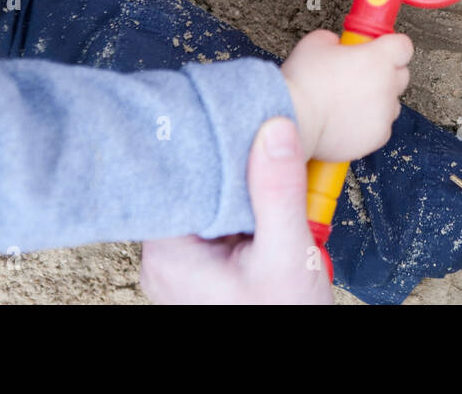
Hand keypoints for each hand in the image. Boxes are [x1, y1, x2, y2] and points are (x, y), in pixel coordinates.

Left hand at [139, 117, 332, 303]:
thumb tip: (273, 129)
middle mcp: (165, 261)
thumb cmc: (286, 314)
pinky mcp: (202, 266)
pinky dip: (237, 204)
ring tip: (259, 160)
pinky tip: (258, 194)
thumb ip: (278, 191)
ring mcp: (182, 264)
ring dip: (234, 184)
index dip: (198, 143)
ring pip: (203, 200)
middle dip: (223, 163)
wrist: (297, 347)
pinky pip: (213, 219)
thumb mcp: (289, 251)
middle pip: (188, 186)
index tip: (222, 115)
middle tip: (252, 133)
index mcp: (169, 255)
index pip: (170, 178)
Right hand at [282, 30, 412, 162]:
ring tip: (349, 101)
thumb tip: (337, 45)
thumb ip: (335, 40)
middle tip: (360, 74)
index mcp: (378, 58)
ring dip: (377, 100)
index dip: (391, 46)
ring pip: (392, 102)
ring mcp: (385, 112)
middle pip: (402, 75)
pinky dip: (369, 124)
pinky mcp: (378, 136)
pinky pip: (381, 126)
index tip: (380, 48)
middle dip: (385, 73)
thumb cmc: (303, 83)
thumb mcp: (315, 43)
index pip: (404, 46)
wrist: (294, 119)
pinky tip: (347, 119)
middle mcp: (388, 85)